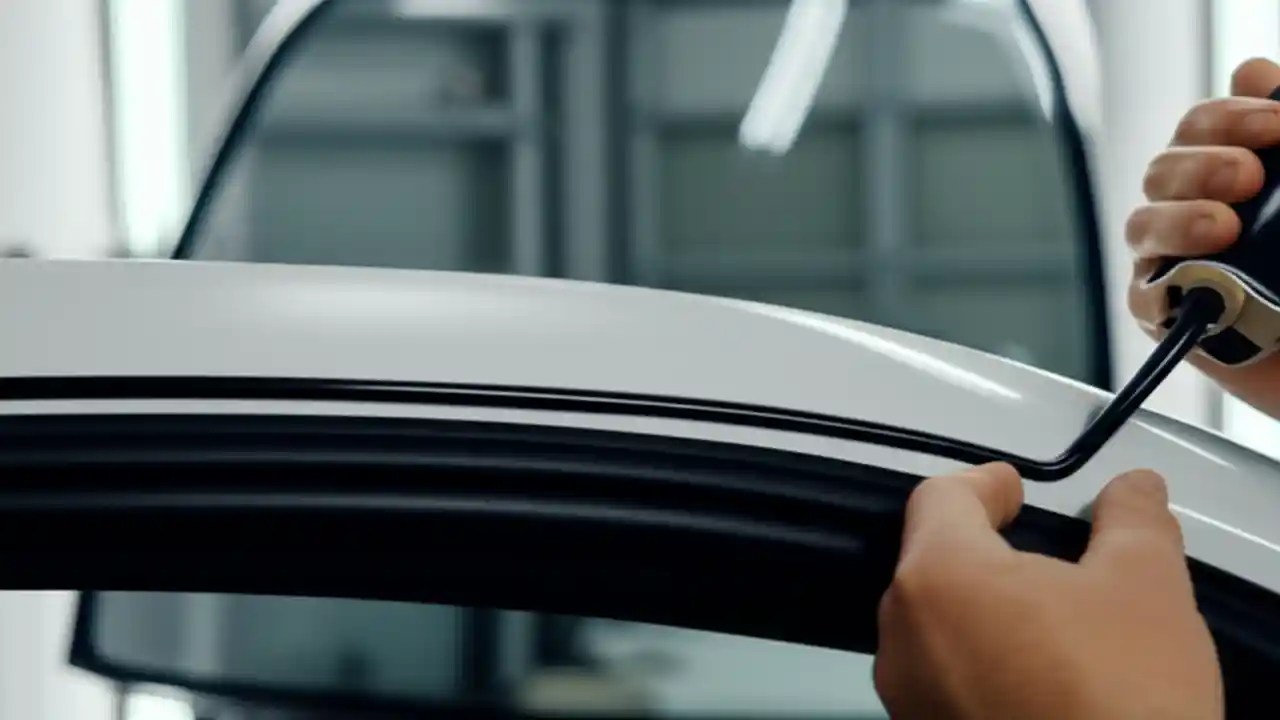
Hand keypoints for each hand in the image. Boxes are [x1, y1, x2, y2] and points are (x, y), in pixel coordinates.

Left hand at [873, 463, 1221, 719]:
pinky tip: (1038, 679)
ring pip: (936, 625)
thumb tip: (1131, 492)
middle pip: (933, 562)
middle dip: (986, 551)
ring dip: (984, 612)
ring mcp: (907, 695)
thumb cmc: (1116, 709)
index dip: (982, 484)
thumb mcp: (1145, 587)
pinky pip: (943, 678)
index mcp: (938, 577)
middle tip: (1042, 555)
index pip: (939, 497)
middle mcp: (902, 636)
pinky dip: (981, 663)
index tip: (1009, 487)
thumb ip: (1131, 521)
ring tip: (1053, 626)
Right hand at [1128, 58, 1279, 417]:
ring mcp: (1179, 264)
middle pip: (1165, 169)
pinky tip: (1197, 286)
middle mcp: (1199, 211)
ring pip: (1143, 225)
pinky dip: (1162, 291)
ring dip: (1178, 220)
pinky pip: (1142, 299)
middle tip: (1249, 178)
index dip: (1234, 116)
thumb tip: (1254, 70)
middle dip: (1202, 166)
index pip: (1206, 124)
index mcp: (1234, 171)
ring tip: (1224, 229)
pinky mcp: (1170, 317)